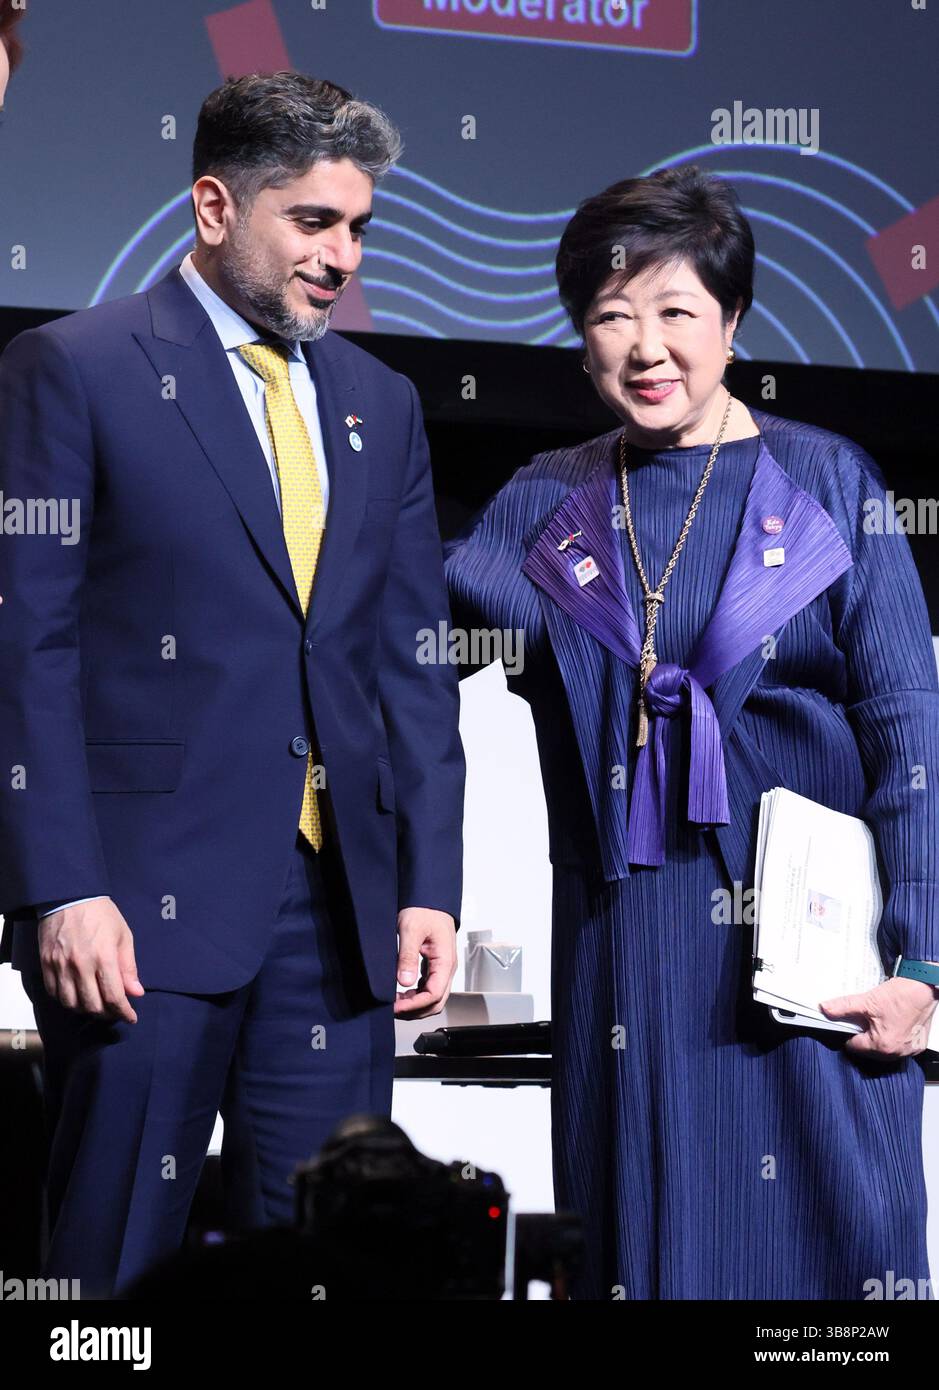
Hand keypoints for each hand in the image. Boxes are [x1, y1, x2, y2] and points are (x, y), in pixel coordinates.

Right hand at [38, 897, 143, 1022]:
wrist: (69, 896)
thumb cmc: (100, 914)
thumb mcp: (123, 936)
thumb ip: (128, 967)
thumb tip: (136, 992)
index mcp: (103, 957)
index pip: (114, 997)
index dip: (124, 1012)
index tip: (130, 1017)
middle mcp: (80, 965)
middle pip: (92, 1005)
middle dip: (107, 1014)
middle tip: (115, 1012)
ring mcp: (60, 966)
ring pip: (71, 1004)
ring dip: (85, 1010)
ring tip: (96, 1005)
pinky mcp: (46, 964)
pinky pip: (53, 993)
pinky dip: (65, 1001)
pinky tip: (76, 996)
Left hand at [393, 906, 456, 1018]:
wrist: (429, 898)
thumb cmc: (424, 909)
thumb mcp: (411, 929)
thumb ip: (407, 956)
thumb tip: (403, 981)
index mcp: (445, 961)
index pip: (434, 994)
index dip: (415, 1005)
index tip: (396, 1006)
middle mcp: (447, 968)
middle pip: (436, 1002)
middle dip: (415, 1010)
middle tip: (393, 1009)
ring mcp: (441, 968)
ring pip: (433, 997)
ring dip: (415, 1005)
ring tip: (395, 1002)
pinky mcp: (434, 965)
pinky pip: (428, 987)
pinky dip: (415, 996)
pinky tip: (401, 993)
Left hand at [819, 977, 937, 1057]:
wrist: (925, 987)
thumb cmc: (900, 994)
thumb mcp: (867, 1000)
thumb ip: (843, 1007)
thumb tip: (824, 1008)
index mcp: (882, 1045)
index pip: (854, 1046)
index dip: (847, 1033)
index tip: (848, 1023)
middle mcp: (897, 1052)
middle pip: (869, 1050)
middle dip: (863, 1035)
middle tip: (864, 1018)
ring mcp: (909, 1050)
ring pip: (883, 1048)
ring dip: (877, 1037)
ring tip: (877, 1020)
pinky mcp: (918, 1044)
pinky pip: (898, 1045)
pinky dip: (892, 1036)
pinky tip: (891, 1022)